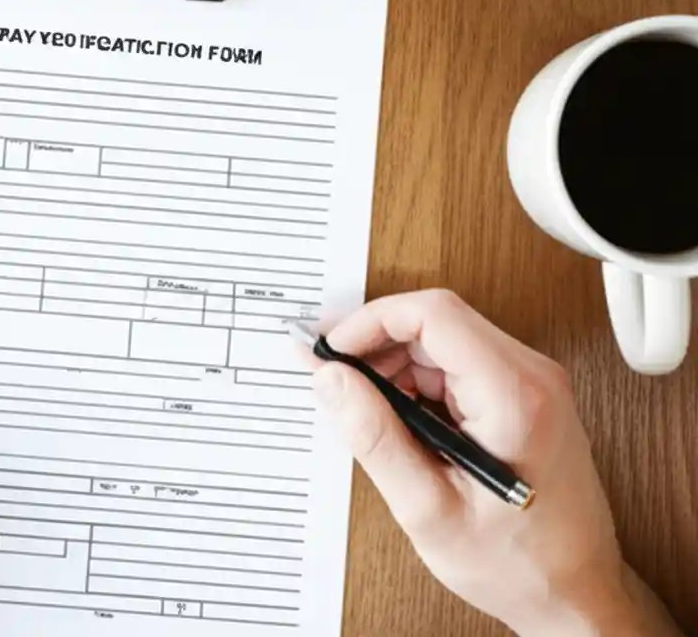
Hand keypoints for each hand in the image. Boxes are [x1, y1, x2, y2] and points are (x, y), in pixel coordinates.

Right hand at [303, 290, 679, 635]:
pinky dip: (417, 381)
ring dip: (393, 364)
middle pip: (436, 322)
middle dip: (374, 344)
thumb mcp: (428, 507)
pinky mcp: (524, 396)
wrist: (574, 591)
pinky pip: (458, 365)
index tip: (332, 350)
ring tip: (362, 409)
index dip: (370, 322)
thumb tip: (333, 381)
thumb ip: (375, 437)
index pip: (433, 314)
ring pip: (443, 341)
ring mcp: (532, 384)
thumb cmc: (518, 562)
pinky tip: (396, 420)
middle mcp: (531, 377)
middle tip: (331, 378)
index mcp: (514, 397)